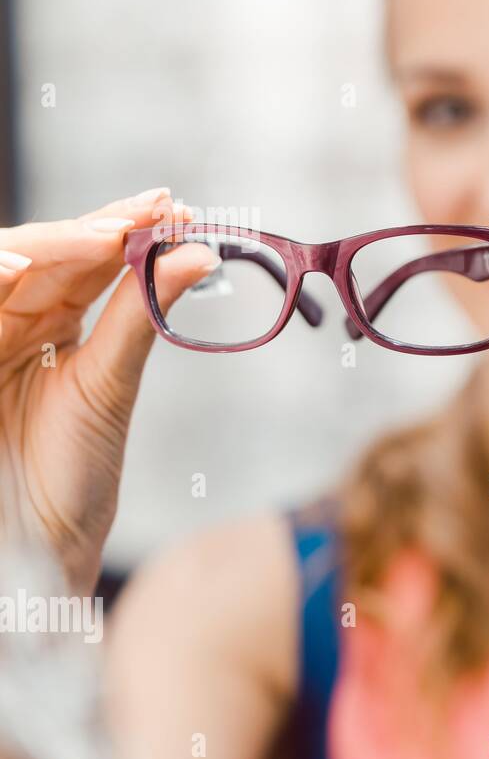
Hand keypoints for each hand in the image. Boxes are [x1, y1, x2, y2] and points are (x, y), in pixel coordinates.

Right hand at [0, 190, 213, 592]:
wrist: (33, 549)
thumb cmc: (72, 478)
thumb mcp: (110, 387)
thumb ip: (142, 317)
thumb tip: (200, 256)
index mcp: (49, 326)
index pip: (84, 262)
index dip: (125, 229)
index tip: (174, 210)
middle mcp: (10, 323)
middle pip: (44, 254)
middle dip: (95, 228)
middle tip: (150, 212)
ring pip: (5, 268)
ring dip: (51, 244)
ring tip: (104, 235)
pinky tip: (27, 266)